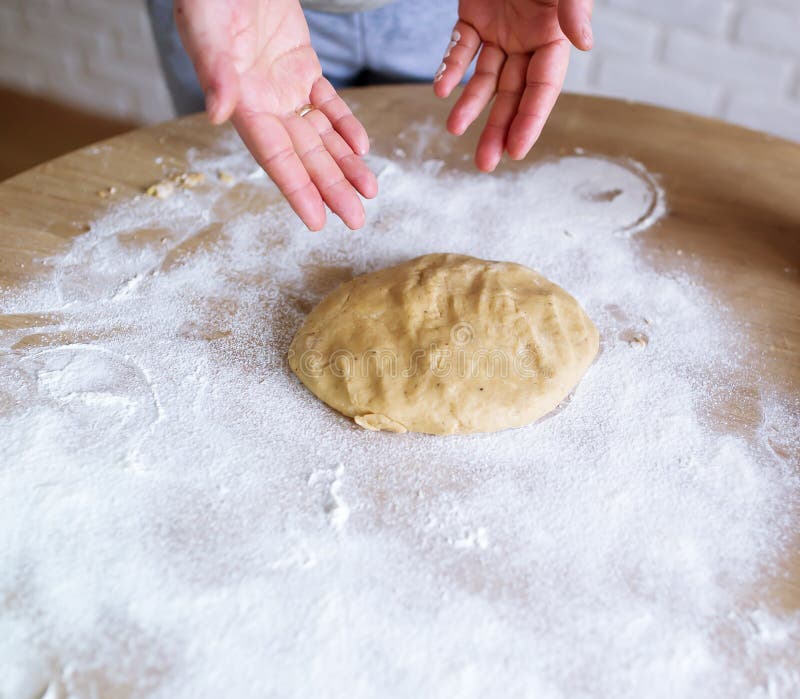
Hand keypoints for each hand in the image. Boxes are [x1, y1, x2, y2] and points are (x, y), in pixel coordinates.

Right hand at [175, 0, 377, 230]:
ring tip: (370, 191)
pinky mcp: (301, 64)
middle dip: (331, 187)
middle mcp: (263, 101)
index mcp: (240, 102)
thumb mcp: (206, 28)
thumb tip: (217, 115)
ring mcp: (283, 85)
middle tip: (357, 219)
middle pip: (304, 155)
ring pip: (320, 134)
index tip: (319, 221)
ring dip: (344, 163)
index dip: (297, 190)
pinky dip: (344, 123)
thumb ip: (214, 71)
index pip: (274, 157)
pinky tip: (362, 147)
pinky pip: (327, 101)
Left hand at [433, 0, 593, 171]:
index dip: (531, 119)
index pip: (543, 88)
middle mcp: (528, 39)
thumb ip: (573, 7)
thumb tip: (585, 45)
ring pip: (485, 78)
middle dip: (499, 128)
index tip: (517, 151)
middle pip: (513, 93)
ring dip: (471, 105)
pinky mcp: (473, 17)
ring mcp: (500, 30)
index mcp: (554, 36)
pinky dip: (449, 67)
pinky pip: (460, 49)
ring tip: (454, 130)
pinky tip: (439, 89)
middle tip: (486, 164)